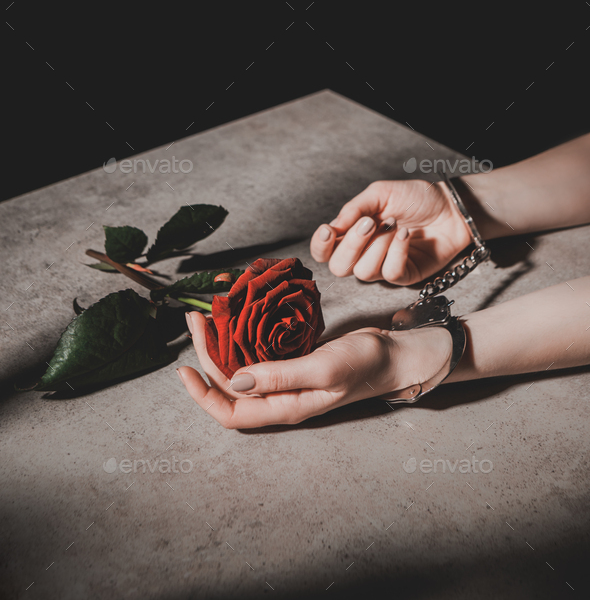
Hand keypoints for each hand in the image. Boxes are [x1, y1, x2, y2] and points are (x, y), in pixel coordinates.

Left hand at [176, 311, 451, 427]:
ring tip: (208, 316)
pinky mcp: (292, 362)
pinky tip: (236, 319)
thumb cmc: (363, 366)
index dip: (204, 395)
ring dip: (221, 345)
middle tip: (196, 319)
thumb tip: (234, 380)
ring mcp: (285, 380)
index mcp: (284, 407)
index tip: (185, 368)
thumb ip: (279, 376)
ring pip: (241, 368)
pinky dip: (241, 337)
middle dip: (207, 356)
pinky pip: (257, 354)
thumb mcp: (322, 369)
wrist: (391, 355)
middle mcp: (279, 397)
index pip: (232, 412)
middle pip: (230, 386)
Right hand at [310, 179, 472, 284]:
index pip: (325, 252)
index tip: (328, 231)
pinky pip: (390, 273)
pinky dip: (396, 252)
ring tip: (395, 224)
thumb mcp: (380, 194)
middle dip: (352, 245)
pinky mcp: (404, 275)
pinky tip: (405, 235)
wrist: (450, 206)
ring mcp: (383, 266)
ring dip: (379, 245)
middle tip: (370, 223)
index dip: (321, 247)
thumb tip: (334, 226)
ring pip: (363, 272)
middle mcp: (364, 254)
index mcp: (352, 234)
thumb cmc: (416, 198)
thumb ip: (353, 209)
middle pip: (339, 268)